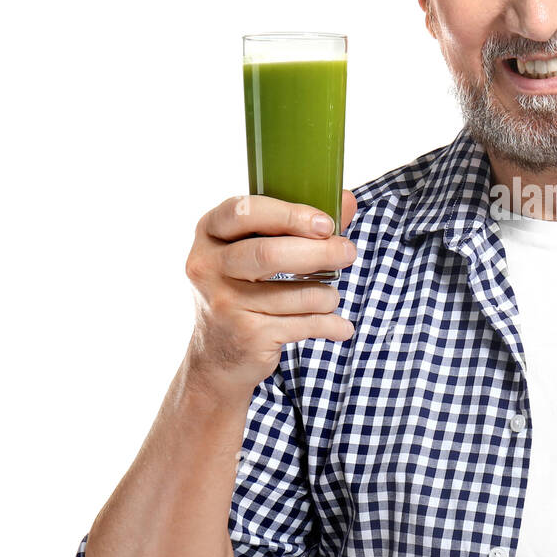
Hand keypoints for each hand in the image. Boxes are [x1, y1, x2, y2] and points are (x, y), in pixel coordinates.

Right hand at [183, 191, 358, 396]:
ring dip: (327, 295)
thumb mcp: (257, 250)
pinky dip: (331, 325)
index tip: (326, 223)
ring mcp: (225, 304)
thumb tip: (346, 200)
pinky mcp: (248, 336)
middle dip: (321, 251)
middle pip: (270, 254)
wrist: (217, 356)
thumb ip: (298, 224)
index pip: (244, 212)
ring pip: (297, 294)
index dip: (290, 214)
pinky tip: (340, 327)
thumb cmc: (247, 289)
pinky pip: (305, 324)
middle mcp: (208, 267)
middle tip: (348, 252)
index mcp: (210, 233)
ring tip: (329, 298)